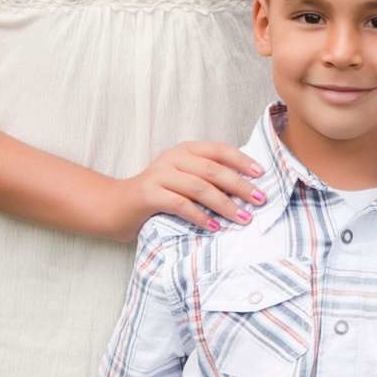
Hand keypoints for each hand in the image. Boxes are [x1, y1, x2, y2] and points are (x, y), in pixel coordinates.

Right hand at [102, 141, 266, 240]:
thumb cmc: (157, 196)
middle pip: (214, 169)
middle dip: (240, 185)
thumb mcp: (182, 180)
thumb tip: (245, 189)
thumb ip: (206, 178)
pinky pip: (180, 204)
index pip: (219, 150)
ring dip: (225, 204)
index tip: (262, 174)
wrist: (114, 207)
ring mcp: (160, 175)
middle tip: (260, 200)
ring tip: (243, 218)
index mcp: (185, 150)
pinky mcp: (149, 194)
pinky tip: (214, 227)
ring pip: (200, 187)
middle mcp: (173, 158)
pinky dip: (200, 216)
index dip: (242, 160)